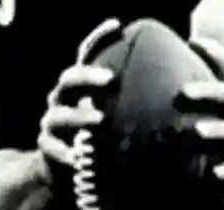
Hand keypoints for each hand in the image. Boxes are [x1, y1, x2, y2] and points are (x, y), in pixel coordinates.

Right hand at [36, 18, 121, 170]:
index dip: (98, 38)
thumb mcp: (115, 117)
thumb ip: (133, 102)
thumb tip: (177, 90)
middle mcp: (62, 99)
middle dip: (87, 76)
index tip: (117, 26)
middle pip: (69, 79)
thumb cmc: (99, 139)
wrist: (66, 168)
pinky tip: (78, 157)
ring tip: (99, 119)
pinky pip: (51, 147)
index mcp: (80, 87)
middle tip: (109, 78)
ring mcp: (51, 123)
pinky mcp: (46, 148)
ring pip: (59, 115)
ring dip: (79, 116)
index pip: (86, 55)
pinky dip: (64, 152)